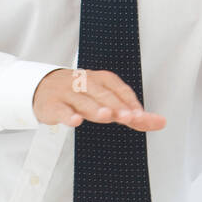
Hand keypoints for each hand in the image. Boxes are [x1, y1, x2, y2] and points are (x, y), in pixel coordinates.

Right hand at [33, 68, 165, 131]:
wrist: (42, 88)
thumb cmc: (79, 96)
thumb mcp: (104, 100)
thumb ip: (130, 113)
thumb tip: (160, 123)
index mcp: (100, 79)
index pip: (118, 88)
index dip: (130, 101)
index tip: (140, 115)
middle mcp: (85, 83)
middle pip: (103, 94)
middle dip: (117, 105)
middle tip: (129, 116)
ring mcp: (68, 93)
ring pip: (84, 101)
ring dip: (96, 108)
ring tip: (107, 116)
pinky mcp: (53, 105)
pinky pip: (61, 110)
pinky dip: (68, 116)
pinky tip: (75, 121)